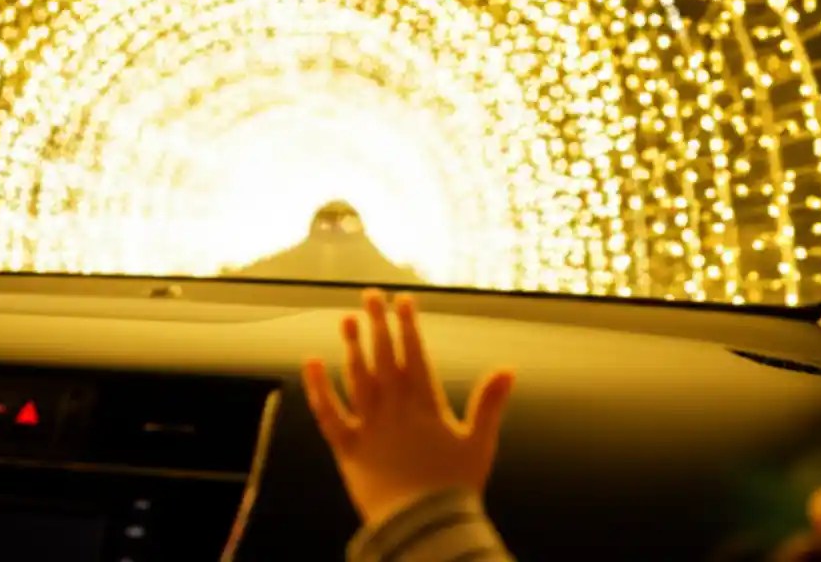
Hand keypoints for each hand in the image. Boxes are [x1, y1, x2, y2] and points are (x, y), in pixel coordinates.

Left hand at [302, 289, 515, 525]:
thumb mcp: (480, 444)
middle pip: (383, 356)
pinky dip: (319, 387)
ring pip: (357, 377)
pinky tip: (312, 362)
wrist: (421, 526)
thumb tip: (508, 369)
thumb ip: (489, 404)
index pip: (414, 353)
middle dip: (378, 323)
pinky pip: (329, 413)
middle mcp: (394, 407)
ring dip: (352, 346)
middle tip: (370, 295)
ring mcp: (369, 426)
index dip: (408, 325)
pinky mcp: (348, 447)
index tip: (403, 300)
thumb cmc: (454, 488)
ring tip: (348, 320)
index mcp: (426, 404)